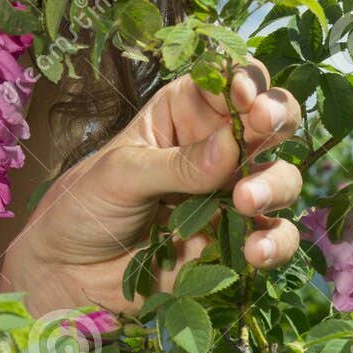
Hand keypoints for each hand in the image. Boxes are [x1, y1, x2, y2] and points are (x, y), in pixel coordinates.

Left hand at [0, 60, 302, 319]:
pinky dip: (275, 241)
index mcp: (183, 112)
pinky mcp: (236, 240)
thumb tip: (231, 145)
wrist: (70, 273)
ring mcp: (230, 193)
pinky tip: (253, 251)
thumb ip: (176, 164)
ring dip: (275, 184)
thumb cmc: (85, 205)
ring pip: (281, 176)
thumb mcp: (121, 174)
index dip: (247, 80)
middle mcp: (215, 146)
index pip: (229, 80)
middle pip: (271, 118)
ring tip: (243, 200)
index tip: (245, 96)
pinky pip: (275, 236)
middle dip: (278, 118)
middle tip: (263, 126)